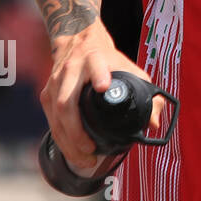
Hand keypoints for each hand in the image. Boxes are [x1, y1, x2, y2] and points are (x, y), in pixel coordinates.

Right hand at [40, 21, 163, 173]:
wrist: (78, 40)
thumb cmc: (108, 59)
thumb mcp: (129, 68)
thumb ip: (146, 93)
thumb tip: (153, 122)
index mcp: (95, 59)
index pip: (96, 65)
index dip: (99, 75)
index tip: (104, 87)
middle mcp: (72, 70)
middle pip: (68, 103)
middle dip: (77, 131)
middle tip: (92, 150)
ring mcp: (55, 83)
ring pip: (56, 115)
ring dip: (68, 142)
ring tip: (84, 159)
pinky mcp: (46, 94)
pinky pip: (51, 121)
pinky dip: (62, 139)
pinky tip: (72, 152)